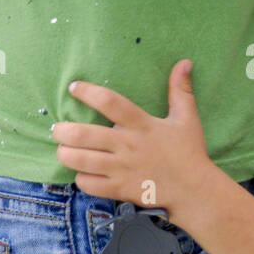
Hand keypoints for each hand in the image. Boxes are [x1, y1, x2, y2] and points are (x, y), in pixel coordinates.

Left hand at [50, 60, 210, 213]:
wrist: (194, 190)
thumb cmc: (189, 152)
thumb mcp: (186, 118)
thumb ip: (180, 90)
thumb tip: (184, 62)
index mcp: (141, 124)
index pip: (109, 102)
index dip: (88, 92)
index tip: (73, 87)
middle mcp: (128, 145)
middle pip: (84, 134)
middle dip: (63, 130)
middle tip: (58, 128)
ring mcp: (122, 169)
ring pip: (80, 160)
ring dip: (65, 153)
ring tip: (63, 149)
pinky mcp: (120, 189)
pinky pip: (89, 184)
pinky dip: (80, 178)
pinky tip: (82, 172)